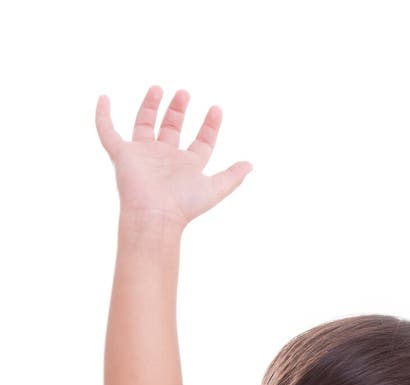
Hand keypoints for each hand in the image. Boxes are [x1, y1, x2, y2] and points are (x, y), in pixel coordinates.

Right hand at [95, 85, 252, 228]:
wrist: (155, 215)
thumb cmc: (183, 205)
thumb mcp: (215, 189)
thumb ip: (232, 177)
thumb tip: (251, 165)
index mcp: (186, 166)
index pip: (200, 142)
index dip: (209, 127)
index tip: (217, 110)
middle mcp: (164, 158)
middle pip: (171, 129)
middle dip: (178, 111)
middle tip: (185, 94)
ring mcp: (142, 155)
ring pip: (144, 124)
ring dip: (150, 106)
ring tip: (159, 88)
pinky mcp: (121, 154)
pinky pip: (107, 131)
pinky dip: (103, 115)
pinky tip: (104, 98)